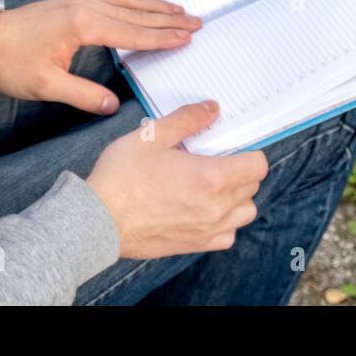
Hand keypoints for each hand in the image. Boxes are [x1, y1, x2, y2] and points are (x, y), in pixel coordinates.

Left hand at [0, 0, 202, 114]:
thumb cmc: (11, 62)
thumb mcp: (45, 86)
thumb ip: (82, 95)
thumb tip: (112, 106)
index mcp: (83, 25)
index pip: (132, 32)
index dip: (161, 37)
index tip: (186, 37)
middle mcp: (85, 6)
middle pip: (135, 12)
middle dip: (167, 17)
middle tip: (196, 21)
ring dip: (154, 4)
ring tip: (178, 9)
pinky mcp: (72, 0)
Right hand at [86, 101, 268, 257]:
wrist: (98, 220)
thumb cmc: (122, 177)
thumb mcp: (152, 136)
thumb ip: (187, 119)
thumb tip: (212, 109)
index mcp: (211, 177)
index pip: (257, 166)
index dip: (248, 152)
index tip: (231, 146)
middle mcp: (216, 207)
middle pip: (252, 187)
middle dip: (240, 170)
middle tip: (214, 159)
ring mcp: (207, 230)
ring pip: (244, 213)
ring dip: (237, 197)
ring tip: (212, 185)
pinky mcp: (194, 246)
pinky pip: (226, 236)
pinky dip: (224, 222)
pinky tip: (203, 209)